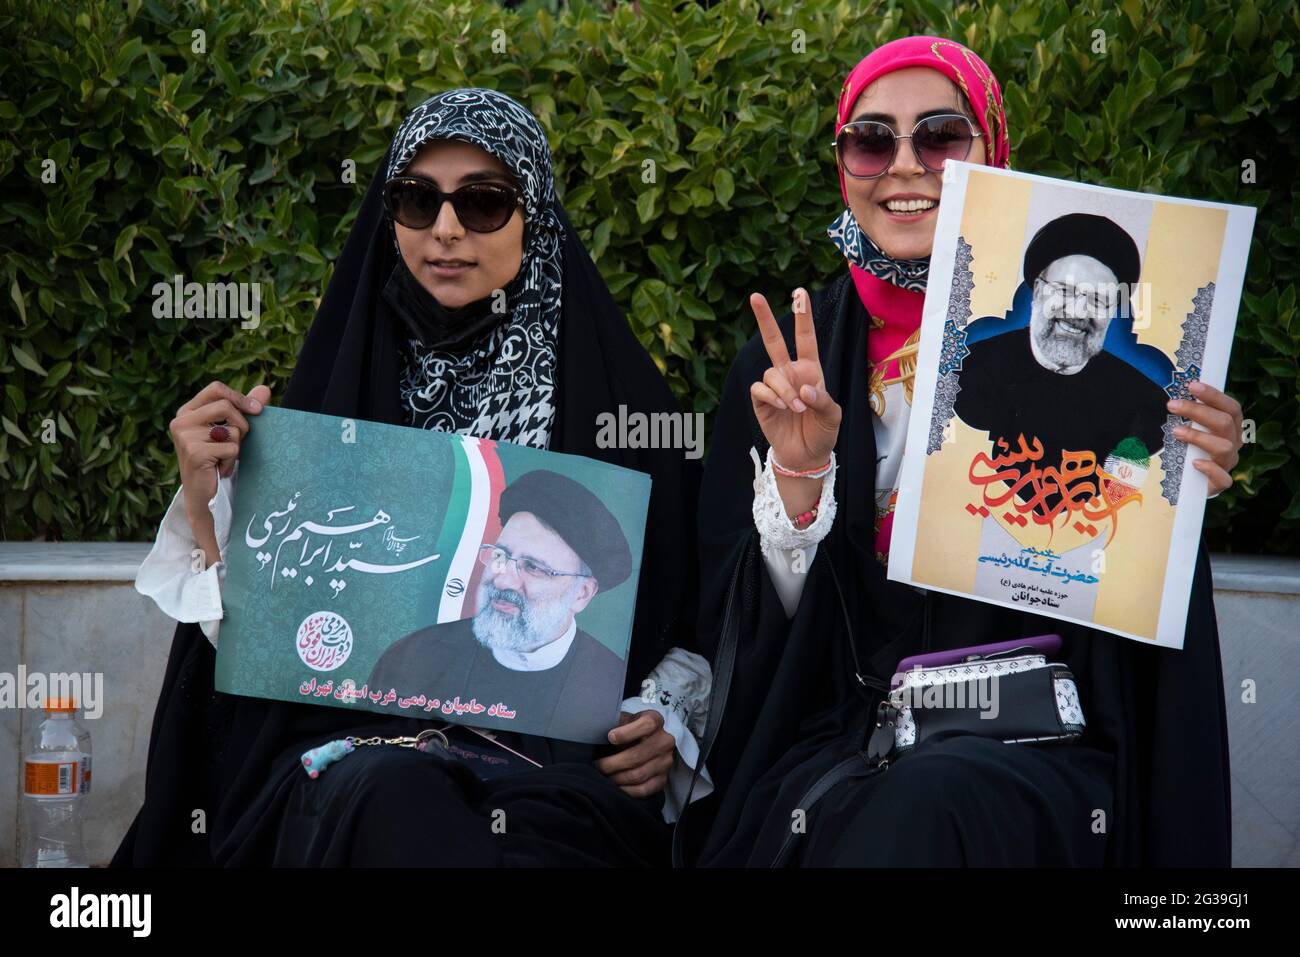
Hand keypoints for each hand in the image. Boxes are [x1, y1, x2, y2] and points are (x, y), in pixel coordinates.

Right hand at [170, 381, 270, 547]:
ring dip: (236, 446)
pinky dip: (232, 460)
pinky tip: (220, 468)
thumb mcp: (231, 430)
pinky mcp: (195, 453)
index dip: (239, 397)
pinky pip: (231, 448)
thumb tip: (265, 388)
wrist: (203, 494)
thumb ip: (244, 409)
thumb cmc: (218, 459)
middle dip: (242, 425)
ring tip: (223, 458)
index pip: (216, 388)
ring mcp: (186, 437)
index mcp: (187, 411)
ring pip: (231, 430)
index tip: (257, 410)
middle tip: (237, 442)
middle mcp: (181, 421)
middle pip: (226, 406)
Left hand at [594, 710, 674, 798]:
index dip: (627, 733)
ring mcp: (666, 761)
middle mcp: (664, 741)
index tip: (610, 737)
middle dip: (612, 763)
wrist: (640, 743)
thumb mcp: (622, 720)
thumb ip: (613, 723)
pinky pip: (643, 789)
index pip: (647, 725)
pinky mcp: (662, 779)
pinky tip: (614, 786)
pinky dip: (625, 790)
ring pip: (638, 774)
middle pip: (637, 755)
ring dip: (616, 778)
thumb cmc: (626, 730)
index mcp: (655, 720)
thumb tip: (594, 730)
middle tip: (596, 765)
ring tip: (602, 776)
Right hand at [749, 288, 841, 472]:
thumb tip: (803, 390)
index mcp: (810, 370)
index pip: (806, 338)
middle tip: (755, 296)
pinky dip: (772, 396)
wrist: (806, 456)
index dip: (802, 316)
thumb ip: (821, 399)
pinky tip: (781, 408)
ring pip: (771, 372)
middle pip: (773, 340)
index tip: (799, 292)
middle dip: (764, 318)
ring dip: (784, 389)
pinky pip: (760, 389)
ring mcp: (774, 387)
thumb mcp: (833, 415)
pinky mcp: (761, 401)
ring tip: (797, 408)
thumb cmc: (822, 432)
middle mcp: (790, 373)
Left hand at [1168, 381, 1242, 495]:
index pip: (1231, 407)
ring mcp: (1228, 463)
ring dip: (1198, 437)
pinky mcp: (1220, 482)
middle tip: (1172, 405)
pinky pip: (1222, 477)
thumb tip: (1174, 396)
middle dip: (1198, 411)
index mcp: (1231, 427)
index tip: (1192, 386)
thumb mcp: (1189, 428)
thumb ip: (1188, 415)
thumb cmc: (1188, 449)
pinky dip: (1209, 468)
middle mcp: (1233, 443)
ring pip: (1224, 447)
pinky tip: (1194, 463)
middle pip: (1225, 422)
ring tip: (1176, 432)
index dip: (1214, 395)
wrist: (1188, 480)